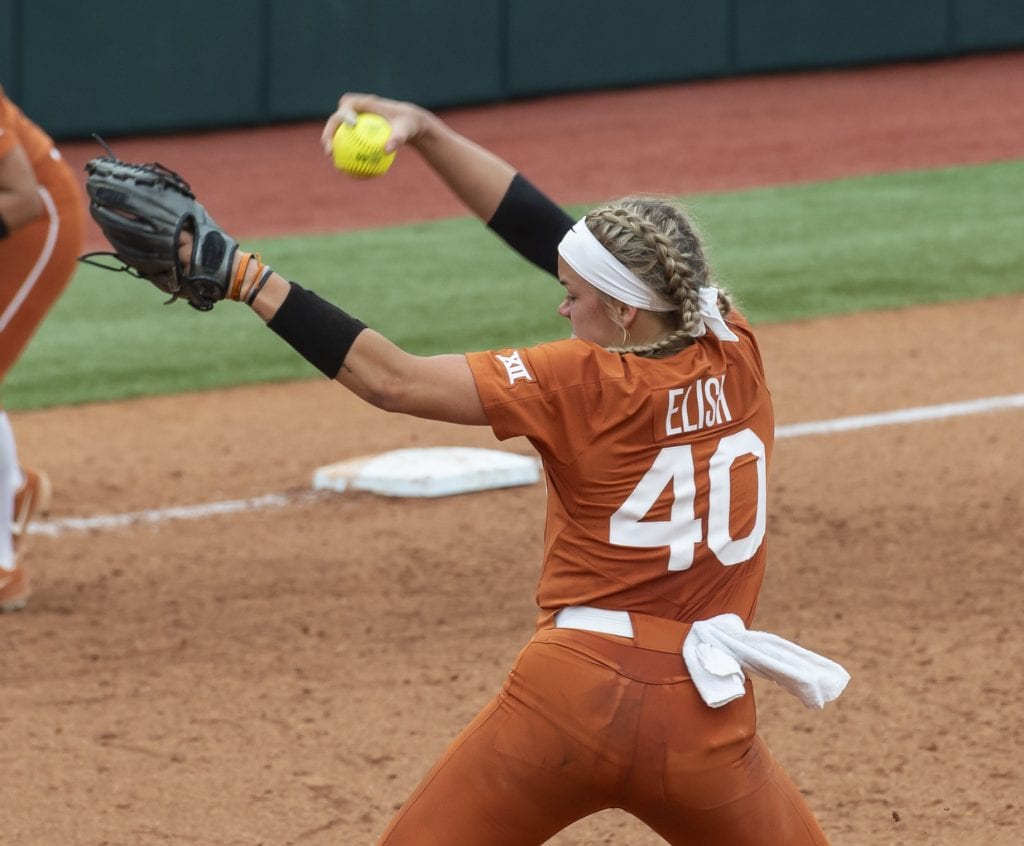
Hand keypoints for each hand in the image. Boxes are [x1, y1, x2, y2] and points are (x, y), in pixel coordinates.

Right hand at [320, 93, 436, 156]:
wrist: (407, 123)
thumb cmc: (407, 124)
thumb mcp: (406, 130)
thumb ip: (398, 138)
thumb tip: (387, 150)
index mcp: (365, 102)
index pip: (348, 105)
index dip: (344, 115)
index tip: (351, 126)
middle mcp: (354, 109)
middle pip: (336, 119)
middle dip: (329, 133)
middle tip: (330, 151)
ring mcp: (352, 120)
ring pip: (337, 132)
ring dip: (331, 146)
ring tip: (334, 162)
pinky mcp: (353, 130)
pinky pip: (346, 142)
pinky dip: (345, 154)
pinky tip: (345, 170)